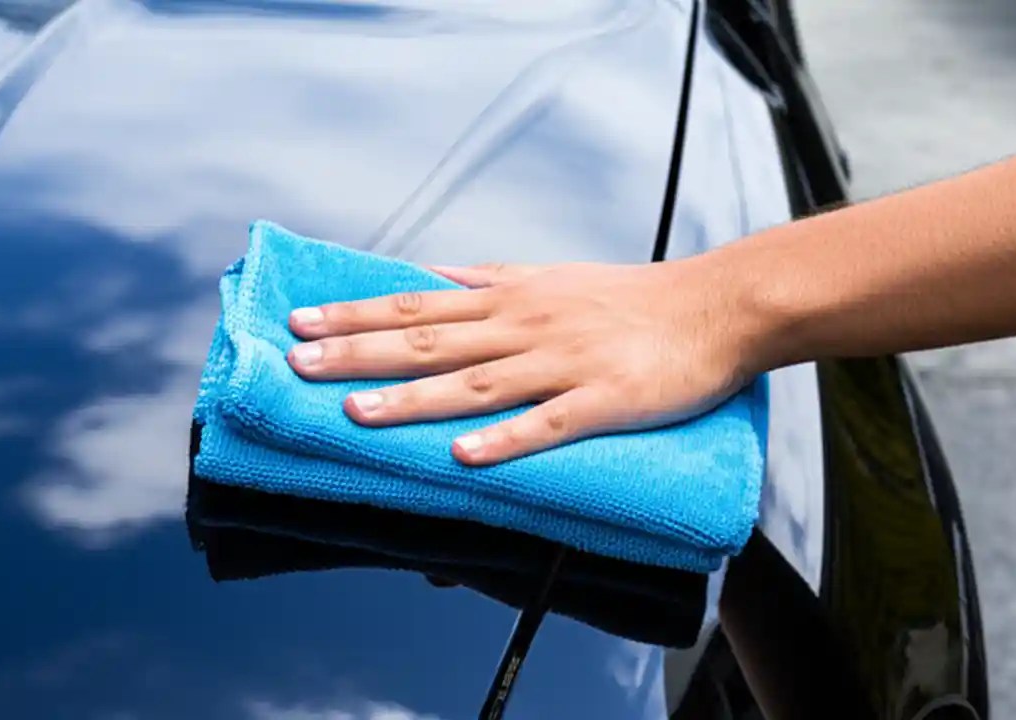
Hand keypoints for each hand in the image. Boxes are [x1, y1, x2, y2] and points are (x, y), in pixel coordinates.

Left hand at [286, 258, 768, 464]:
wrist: (716, 306)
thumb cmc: (632, 297)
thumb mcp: (551, 275)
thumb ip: (488, 278)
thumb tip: (431, 273)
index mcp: (512, 297)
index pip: (418, 304)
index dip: (357, 314)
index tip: (303, 323)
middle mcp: (526, 325)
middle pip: (430, 340)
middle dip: (359, 354)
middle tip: (299, 365)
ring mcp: (563, 363)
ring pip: (475, 383)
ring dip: (412, 399)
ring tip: (356, 413)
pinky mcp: (605, 400)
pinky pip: (548, 423)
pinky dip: (504, 439)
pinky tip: (462, 455)